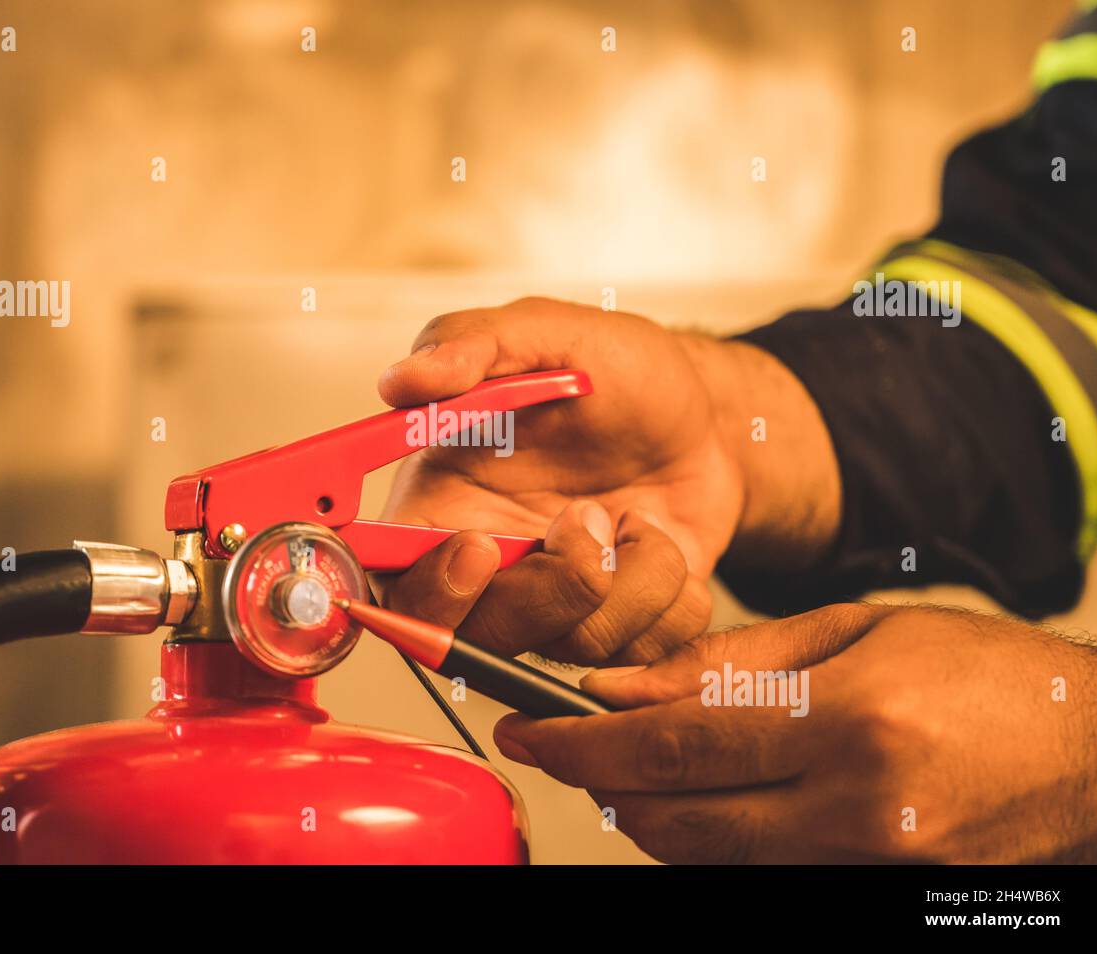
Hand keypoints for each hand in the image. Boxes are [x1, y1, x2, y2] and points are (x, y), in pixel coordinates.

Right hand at [374, 297, 839, 664]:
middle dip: (551, 588)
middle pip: (482, 638)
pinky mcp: (620, 627)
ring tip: (638, 516)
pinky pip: (645, 652)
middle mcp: (493, 569)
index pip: (393, 583)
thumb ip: (469, 344)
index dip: (427, 590)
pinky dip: (672, 599)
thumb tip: (400, 381)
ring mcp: (556, 606)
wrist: (703, 413)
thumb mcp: (546, 334)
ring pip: (576, 649)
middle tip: (590, 518)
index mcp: (444, 505)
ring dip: (631, 578)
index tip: (480, 548)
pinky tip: (665, 543)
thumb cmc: (616, 371)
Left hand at [493, 604, 1096, 862]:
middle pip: (674, 821)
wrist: (1094, 754)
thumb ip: (727, 664)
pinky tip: (709, 796)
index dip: (582, 744)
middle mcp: (856, 809)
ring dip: (649, 814)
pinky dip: (711, 841)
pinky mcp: (877, 894)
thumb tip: (619, 685)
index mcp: (847, 724)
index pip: (673, 745)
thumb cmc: (983, 673)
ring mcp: (869, 865)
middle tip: (562, 746)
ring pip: (705, 860)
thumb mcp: (852, 632)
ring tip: (634, 761)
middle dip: (599, 786)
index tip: (528, 732)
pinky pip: (757, 876)